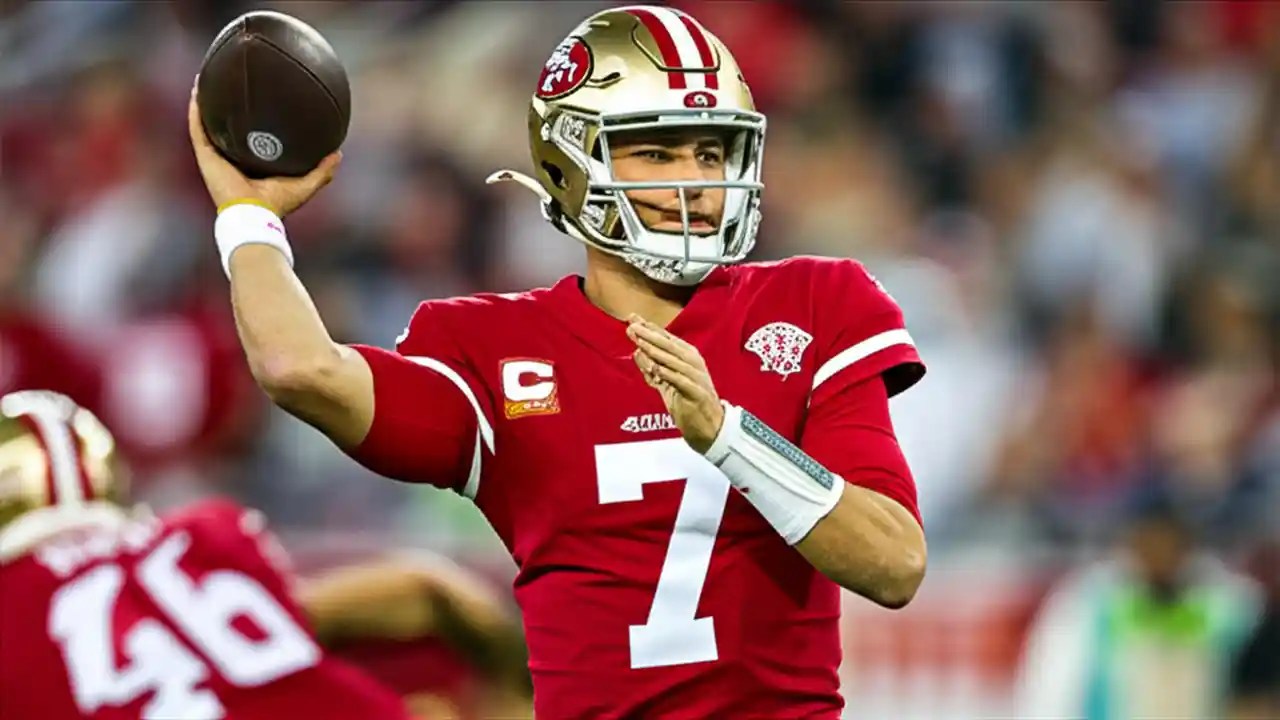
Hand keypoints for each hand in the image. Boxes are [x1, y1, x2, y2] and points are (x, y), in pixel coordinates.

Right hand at [187, 78, 340, 216]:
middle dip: (225, 107)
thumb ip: (322, 171)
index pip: (247, 139)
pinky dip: (196, 108)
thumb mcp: (305, 184)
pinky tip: (198, 88)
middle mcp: (230, 158)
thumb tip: (338, 153)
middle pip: (224, 128)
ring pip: (206, 124)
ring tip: (208, 77)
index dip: (250, 121)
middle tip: (231, 83)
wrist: (255, 214)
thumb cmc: (277, 204)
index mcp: (249, 164)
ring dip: (205, 102)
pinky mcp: (205, 156)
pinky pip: (197, 127)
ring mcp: (215, 156)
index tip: (257, 100)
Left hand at [627, 315, 724, 453]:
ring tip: (639, 342)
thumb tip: (636, 352)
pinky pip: (680, 380)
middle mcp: (693, 362)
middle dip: (649, 334)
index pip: (666, 338)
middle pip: (669, 345)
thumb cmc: (689, 403)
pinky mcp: (697, 392)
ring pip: (674, 360)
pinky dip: (668, 373)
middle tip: (632, 326)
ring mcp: (696, 377)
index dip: (649, 327)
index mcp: (687, 357)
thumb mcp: (666, 384)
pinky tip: (655, 368)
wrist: (710, 427)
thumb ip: (652, 369)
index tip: (632, 318)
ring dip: (655, 350)